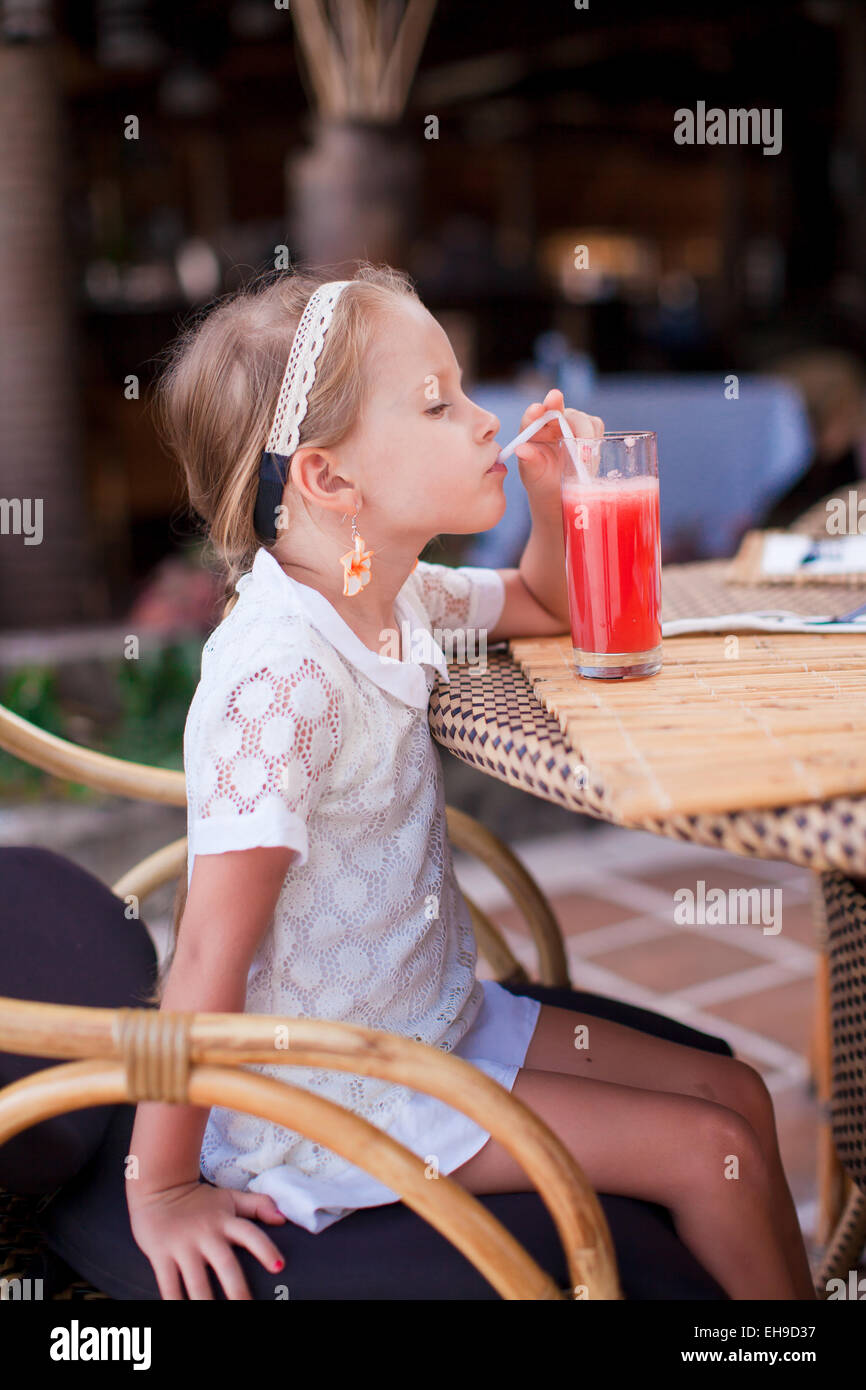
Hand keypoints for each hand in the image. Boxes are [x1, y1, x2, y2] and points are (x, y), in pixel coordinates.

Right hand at [128, 1178, 287, 1299]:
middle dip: (238, 1290)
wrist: (158, 1186)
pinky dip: (175, 1301)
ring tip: (214, 1320)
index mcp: (225, 1221)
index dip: (265, 1249)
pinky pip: (169, 1284)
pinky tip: (183, 1312)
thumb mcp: (229, 1198)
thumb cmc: (198, 1200)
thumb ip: (257, 1205)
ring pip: (197, 1281)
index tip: (279, 1267)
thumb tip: (283, 1218)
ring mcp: (183, 1246)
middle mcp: (206, 1234)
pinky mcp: (161, 1254)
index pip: (250, 1234)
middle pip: (226, 1265)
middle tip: (248, 1307)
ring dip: (206, 1303)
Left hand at [514, 388, 603, 504]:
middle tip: (557, 405)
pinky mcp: (588, 428)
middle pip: (556, 407)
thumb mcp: (533, 473)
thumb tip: (521, 450)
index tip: (537, 409)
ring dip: (583, 434)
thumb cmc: (542, 479)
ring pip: (579, 417)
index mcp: (532, 430)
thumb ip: (529, 461)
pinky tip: (589, 456)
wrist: (560, 489)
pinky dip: (594, 439)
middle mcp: (551, 421)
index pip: (531, 416)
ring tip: (581, 458)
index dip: (534, 412)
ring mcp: (571, 423)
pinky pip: (595, 426)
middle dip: (557, 405)